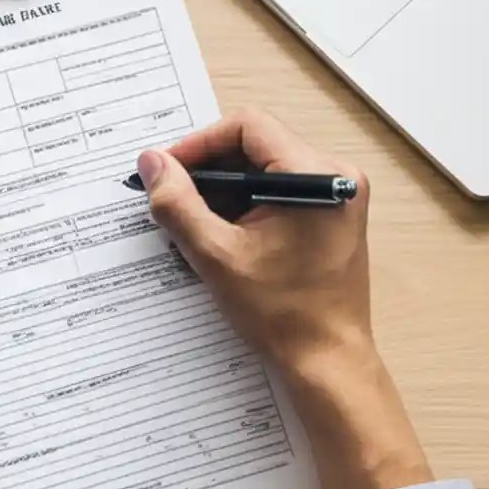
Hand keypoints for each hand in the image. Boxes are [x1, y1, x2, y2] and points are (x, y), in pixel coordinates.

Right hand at [137, 108, 370, 368]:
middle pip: (256, 145)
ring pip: (264, 168)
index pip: (247, 126)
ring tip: (192, 221)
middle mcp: (335, 176)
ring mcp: (336, 196)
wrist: (327, 361)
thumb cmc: (284, 314)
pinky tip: (220, 233)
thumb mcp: (216, 255)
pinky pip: (279, 190)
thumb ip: (178, 203)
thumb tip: (152, 163)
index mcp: (315, 176)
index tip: (167, 171)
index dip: (199, 143)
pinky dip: (245, 203)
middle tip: (171, 196)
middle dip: (208, 169)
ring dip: (224, 188)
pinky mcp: (331, 215)